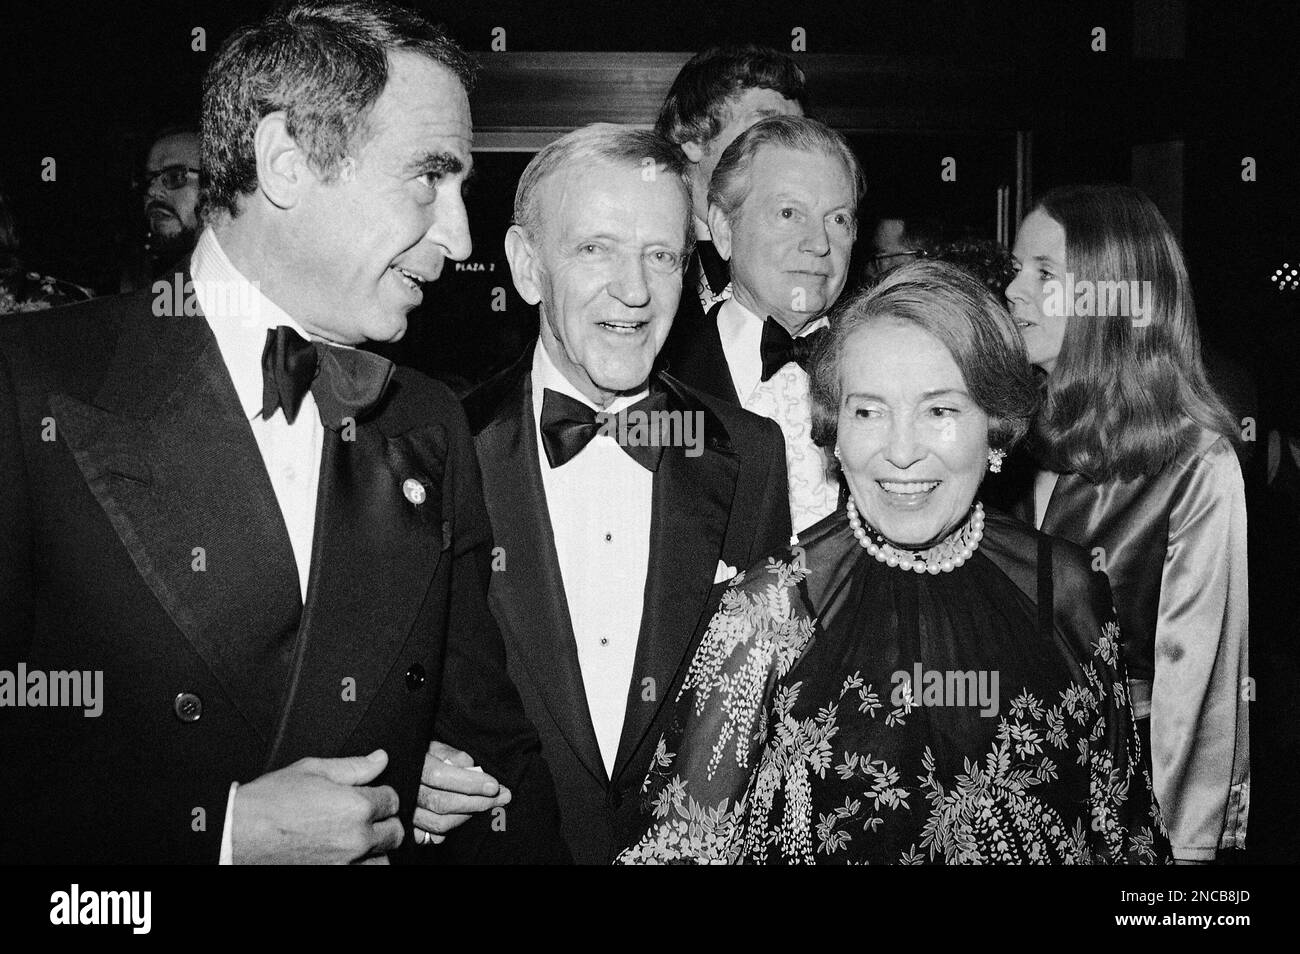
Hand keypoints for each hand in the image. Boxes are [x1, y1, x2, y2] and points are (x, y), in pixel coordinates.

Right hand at [231, 749, 402, 863]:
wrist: (238, 834)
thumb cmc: (269, 803)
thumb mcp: (313, 770)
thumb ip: (354, 766)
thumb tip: (380, 759)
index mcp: (357, 807)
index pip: (393, 800)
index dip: (382, 794)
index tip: (371, 795)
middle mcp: (356, 838)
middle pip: (394, 832)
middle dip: (383, 821)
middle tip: (363, 816)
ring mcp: (345, 863)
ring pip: (382, 859)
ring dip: (375, 848)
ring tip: (354, 838)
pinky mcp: (332, 876)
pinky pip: (361, 873)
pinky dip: (358, 864)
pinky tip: (343, 853)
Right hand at [413, 740, 510, 844]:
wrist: (399, 766)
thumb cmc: (422, 756)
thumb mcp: (436, 746)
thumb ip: (454, 755)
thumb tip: (473, 768)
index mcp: (415, 766)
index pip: (442, 777)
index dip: (470, 783)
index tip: (494, 786)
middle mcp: (406, 791)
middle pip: (442, 803)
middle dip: (477, 802)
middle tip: (502, 798)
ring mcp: (405, 811)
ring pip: (438, 823)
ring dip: (467, 816)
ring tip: (484, 806)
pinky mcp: (408, 826)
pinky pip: (430, 837)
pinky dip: (449, 831)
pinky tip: (463, 817)